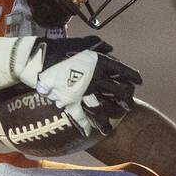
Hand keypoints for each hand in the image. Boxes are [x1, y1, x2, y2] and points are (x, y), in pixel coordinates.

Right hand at [20, 36, 142, 134]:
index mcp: (100, 63)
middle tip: (129, 105)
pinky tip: (90, 133)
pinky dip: (85, 126)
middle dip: (126, 99)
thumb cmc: (59, 48)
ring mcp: (84, 92)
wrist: (37, 58)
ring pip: (103, 108)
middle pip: (118, 92)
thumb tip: (110, 49)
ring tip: (116, 121)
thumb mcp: (80, 43)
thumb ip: (97, 45)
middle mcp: (96, 79)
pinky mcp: (70, 101)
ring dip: (110, 116)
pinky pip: (80, 117)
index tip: (138, 82)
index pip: (123, 70)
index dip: (133, 76)